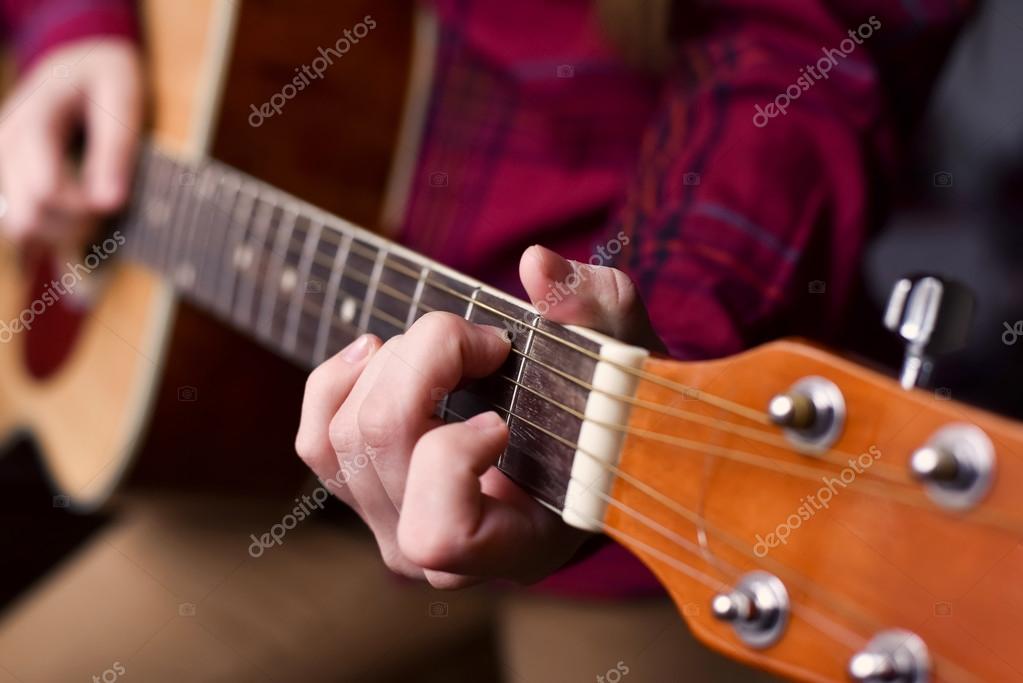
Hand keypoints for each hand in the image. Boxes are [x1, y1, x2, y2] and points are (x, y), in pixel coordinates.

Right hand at [0, 39, 142, 244]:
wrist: (76, 65)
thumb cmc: (105, 78)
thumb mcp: (123, 99)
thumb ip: (116, 149)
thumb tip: (110, 204)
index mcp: (34, 119)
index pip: (46, 190)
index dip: (84, 209)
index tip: (114, 199)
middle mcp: (6, 143)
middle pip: (30, 215)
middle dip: (77, 225)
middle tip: (109, 206)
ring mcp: (2, 162)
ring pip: (21, 227)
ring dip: (64, 232)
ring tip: (96, 211)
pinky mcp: (7, 177)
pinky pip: (21, 222)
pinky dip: (52, 230)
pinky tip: (79, 215)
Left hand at [294, 245, 663, 588]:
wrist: (582, 446)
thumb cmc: (608, 414)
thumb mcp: (621, 362)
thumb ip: (595, 314)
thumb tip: (537, 265)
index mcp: (516, 547)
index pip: (439, 533)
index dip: (454, 456)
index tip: (501, 419)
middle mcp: (442, 558)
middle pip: (378, 441)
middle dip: (427, 359)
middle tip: (487, 344)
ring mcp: (394, 528)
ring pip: (343, 432)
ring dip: (393, 361)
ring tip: (447, 348)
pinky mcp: (365, 496)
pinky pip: (317, 439)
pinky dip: (338, 379)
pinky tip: (378, 352)